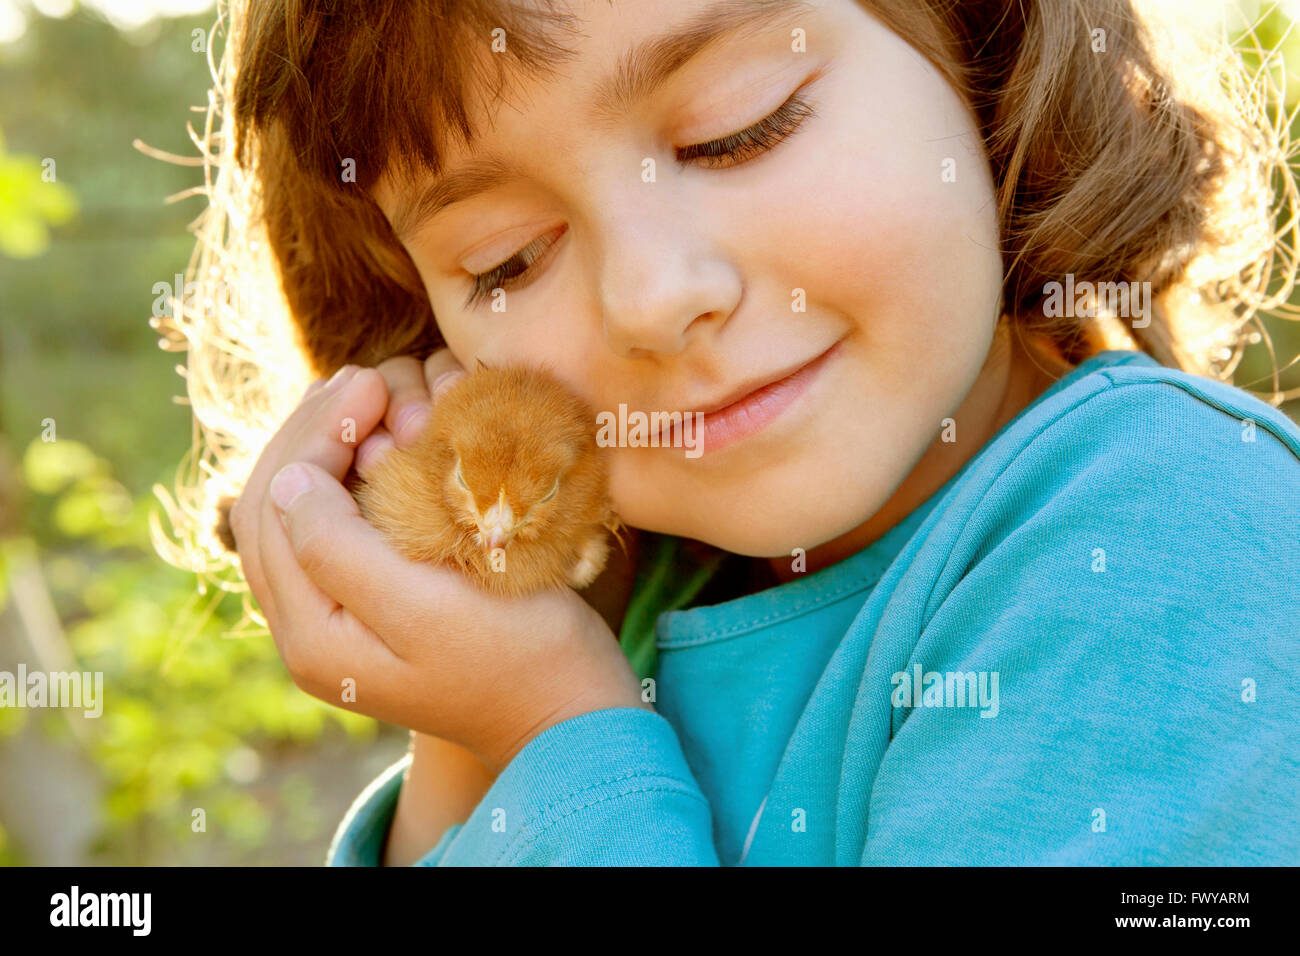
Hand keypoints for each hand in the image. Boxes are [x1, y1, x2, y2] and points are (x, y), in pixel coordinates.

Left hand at [228, 350, 650, 773]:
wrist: (570, 710)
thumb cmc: (517, 656)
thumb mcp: (427, 607)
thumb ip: (342, 551)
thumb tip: (289, 482)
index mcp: (314, 636)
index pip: (273, 510)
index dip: (312, 435)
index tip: (369, 384)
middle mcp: (310, 632)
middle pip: (273, 506)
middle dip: (312, 431)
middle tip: (365, 378)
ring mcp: (340, 620)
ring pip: (298, 511)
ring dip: (325, 447)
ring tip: (369, 396)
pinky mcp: (374, 606)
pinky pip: (334, 525)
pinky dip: (348, 474)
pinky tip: (378, 440)